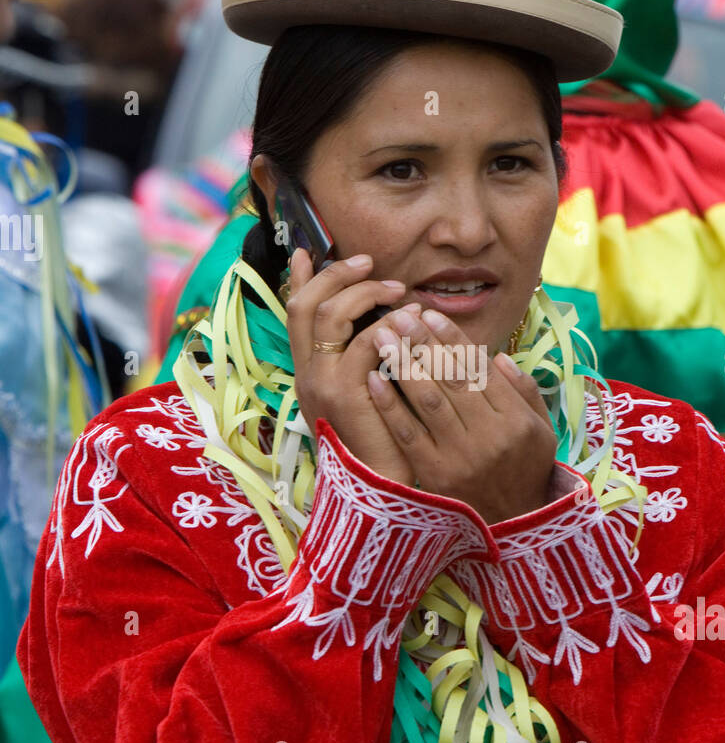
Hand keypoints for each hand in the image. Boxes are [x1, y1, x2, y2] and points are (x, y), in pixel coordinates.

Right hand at [285, 248, 417, 484]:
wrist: (384, 490)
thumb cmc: (388, 442)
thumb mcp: (372, 393)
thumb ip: (369, 360)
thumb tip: (386, 319)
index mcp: (309, 374)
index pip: (295, 316)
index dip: (300, 280)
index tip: (308, 252)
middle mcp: (306, 376)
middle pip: (304, 306)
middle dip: (335, 276)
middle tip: (367, 263)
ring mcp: (320, 384)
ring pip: (329, 315)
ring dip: (366, 295)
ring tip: (399, 291)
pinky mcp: (344, 395)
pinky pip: (363, 344)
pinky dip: (388, 327)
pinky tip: (411, 322)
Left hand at [366, 306, 557, 523]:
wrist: (514, 524)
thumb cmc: (527, 469)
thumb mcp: (543, 430)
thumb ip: (524, 391)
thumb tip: (495, 356)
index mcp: (517, 420)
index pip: (479, 370)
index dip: (452, 339)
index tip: (430, 315)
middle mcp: (490, 436)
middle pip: (451, 379)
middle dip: (423, 343)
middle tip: (400, 316)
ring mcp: (460, 456)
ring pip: (428, 400)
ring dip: (403, 363)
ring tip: (383, 336)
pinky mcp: (434, 475)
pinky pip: (407, 433)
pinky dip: (390, 404)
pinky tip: (374, 378)